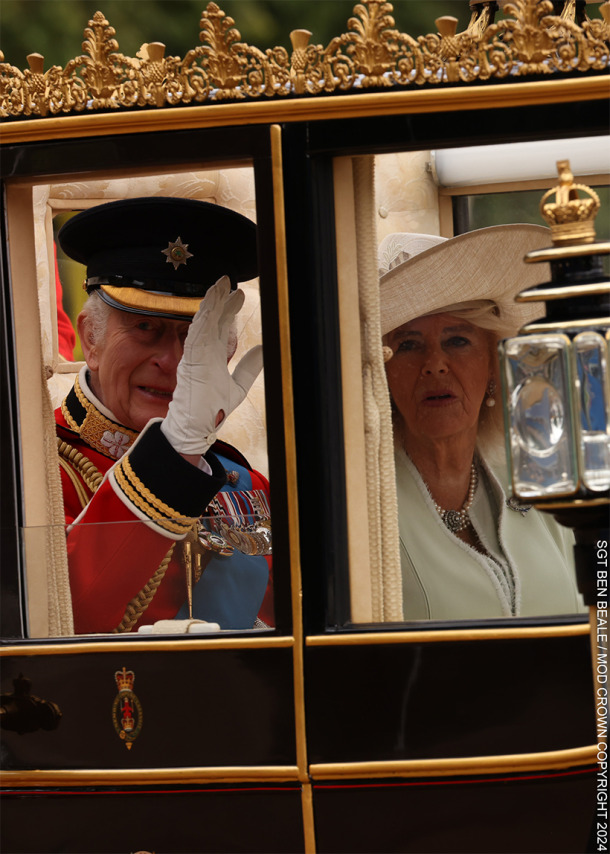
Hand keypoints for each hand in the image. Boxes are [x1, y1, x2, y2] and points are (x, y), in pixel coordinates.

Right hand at [160, 277, 262, 455]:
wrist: (197, 428)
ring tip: (219, 286)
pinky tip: (208, 307)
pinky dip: (201, 321)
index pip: (221, 326)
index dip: (229, 309)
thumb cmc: (212, 409)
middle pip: (212, 320)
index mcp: (212, 356)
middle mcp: (202, 353)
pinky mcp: (190, 363)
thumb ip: (249, 368)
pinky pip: (195, 337)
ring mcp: (195, 356)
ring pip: (202, 324)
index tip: (239, 294)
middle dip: (221, 300)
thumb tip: (263, 350)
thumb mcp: (239, 386)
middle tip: (231, 283)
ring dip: (210, 304)